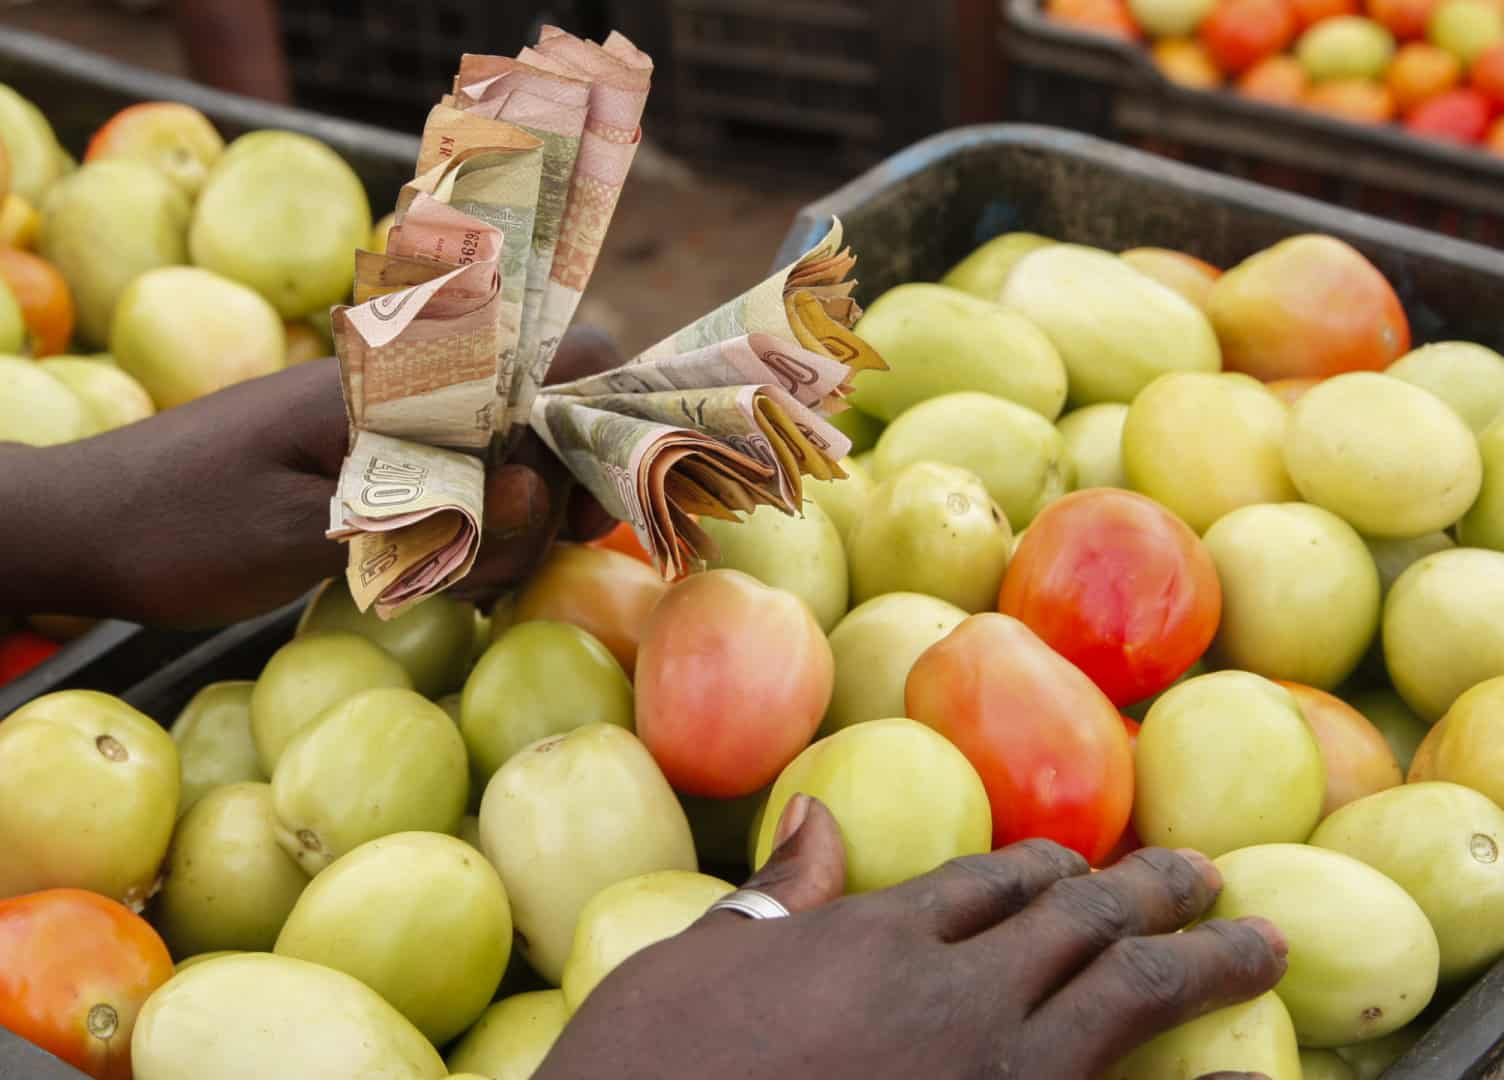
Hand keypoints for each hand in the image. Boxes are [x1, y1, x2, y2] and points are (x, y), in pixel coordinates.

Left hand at [77, 327, 620, 627]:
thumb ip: (432, 514)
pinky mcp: (373, 460)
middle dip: (554, 498)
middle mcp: (412, 384)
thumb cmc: (179, 529)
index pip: (563, 352)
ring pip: (512, 458)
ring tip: (457, 587)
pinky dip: (474, 537)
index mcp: (403, 377)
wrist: (76, 523)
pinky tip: (443, 586)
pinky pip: (462, 483)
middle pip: (552, 415)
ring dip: (512, 530)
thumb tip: (537, 489)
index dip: (605, 426)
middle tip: (496, 572)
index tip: (579, 515)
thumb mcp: (305, 537)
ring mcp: (394, 421)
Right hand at [540, 796, 1288, 1079]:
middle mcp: (952, 996)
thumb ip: (780, 897)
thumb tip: (817, 816)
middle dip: (1154, 896)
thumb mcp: (696, 962)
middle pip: (1079, 925)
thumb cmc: (648, 1066)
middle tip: (1209, 880)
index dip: (1051, 869)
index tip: (1089, 865)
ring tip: (1254, 943)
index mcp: (874, 937)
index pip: (993, 884)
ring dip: (1198, 965)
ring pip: (1122, 999)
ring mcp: (991, 1077)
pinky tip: (1224, 1074)